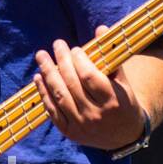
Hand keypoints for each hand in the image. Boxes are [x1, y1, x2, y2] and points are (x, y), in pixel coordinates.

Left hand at [32, 25, 145, 150]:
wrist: (124, 135)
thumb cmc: (123, 101)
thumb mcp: (123, 81)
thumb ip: (111, 56)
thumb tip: (100, 28)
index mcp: (112, 101)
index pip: (89, 77)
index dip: (79, 60)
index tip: (75, 49)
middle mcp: (95, 115)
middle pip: (72, 83)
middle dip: (62, 61)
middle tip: (57, 44)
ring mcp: (81, 125)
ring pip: (59, 95)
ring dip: (48, 73)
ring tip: (41, 56)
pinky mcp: (70, 133)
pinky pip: (52, 110)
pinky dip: (43, 92)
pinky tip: (38, 77)